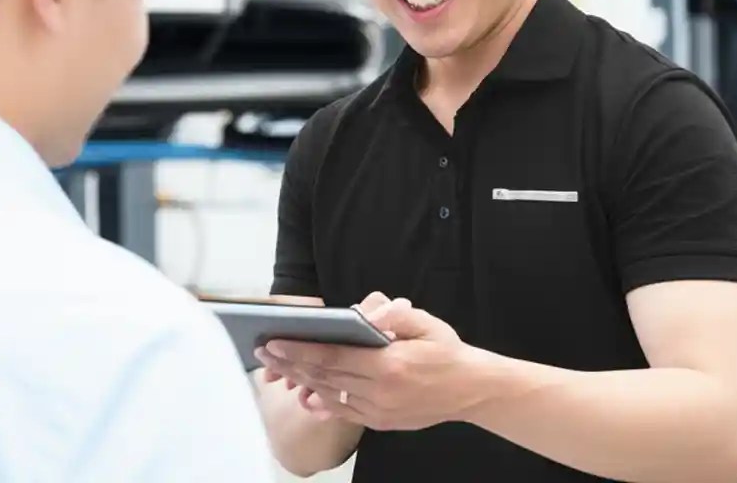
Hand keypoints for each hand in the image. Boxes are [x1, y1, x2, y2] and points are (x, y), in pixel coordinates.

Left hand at [256, 298, 487, 430]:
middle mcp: (380, 392)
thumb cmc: (446, 351)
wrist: (472, 389)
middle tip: (264, 353)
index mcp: (388, 365)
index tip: (274, 342)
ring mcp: (379, 411)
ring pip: (329, 395)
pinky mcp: (380, 422)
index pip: (332, 356)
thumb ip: (391, 315)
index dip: (299, 350)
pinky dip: (321, 401)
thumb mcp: (424, 322)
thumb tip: (362, 313)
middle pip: (324, 377)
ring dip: (300, 381)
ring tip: (277, 368)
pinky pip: (343, 412)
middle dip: (290, 364)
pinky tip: (305, 392)